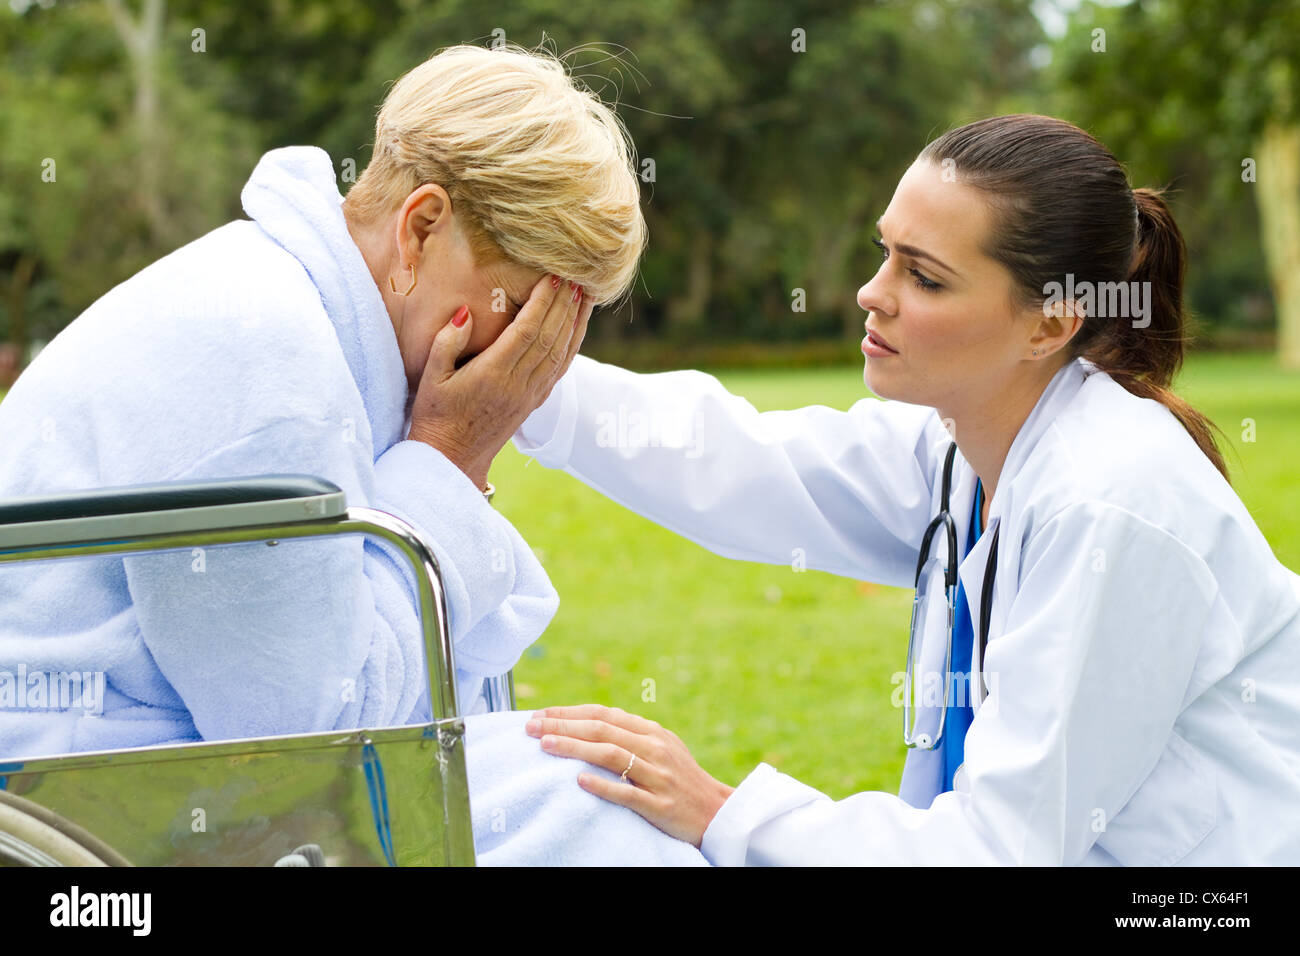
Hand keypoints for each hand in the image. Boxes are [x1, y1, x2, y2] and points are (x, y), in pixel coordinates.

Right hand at [407, 276, 591, 488]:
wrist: (451, 458)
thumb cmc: (435, 414)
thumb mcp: (431, 376)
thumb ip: (447, 341)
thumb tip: (466, 312)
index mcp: (492, 374)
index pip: (527, 331)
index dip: (543, 303)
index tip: (553, 277)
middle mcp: (517, 384)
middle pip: (549, 337)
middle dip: (564, 304)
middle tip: (576, 275)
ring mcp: (530, 394)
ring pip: (560, 352)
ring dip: (574, 322)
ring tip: (585, 294)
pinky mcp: (534, 402)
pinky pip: (560, 369)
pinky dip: (572, 345)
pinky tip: (577, 327)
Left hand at [525, 704, 735, 847]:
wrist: (716, 811)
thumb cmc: (681, 779)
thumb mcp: (662, 747)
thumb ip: (631, 734)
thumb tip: (590, 722)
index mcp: (652, 732)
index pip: (603, 715)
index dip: (570, 712)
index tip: (541, 714)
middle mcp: (654, 748)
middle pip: (601, 730)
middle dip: (562, 725)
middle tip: (531, 727)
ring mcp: (657, 776)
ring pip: (610, 755)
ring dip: (574, 747)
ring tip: (545, 745)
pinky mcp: (659, 804)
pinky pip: (626, 792)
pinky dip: (602, 785)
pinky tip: (578, 780)